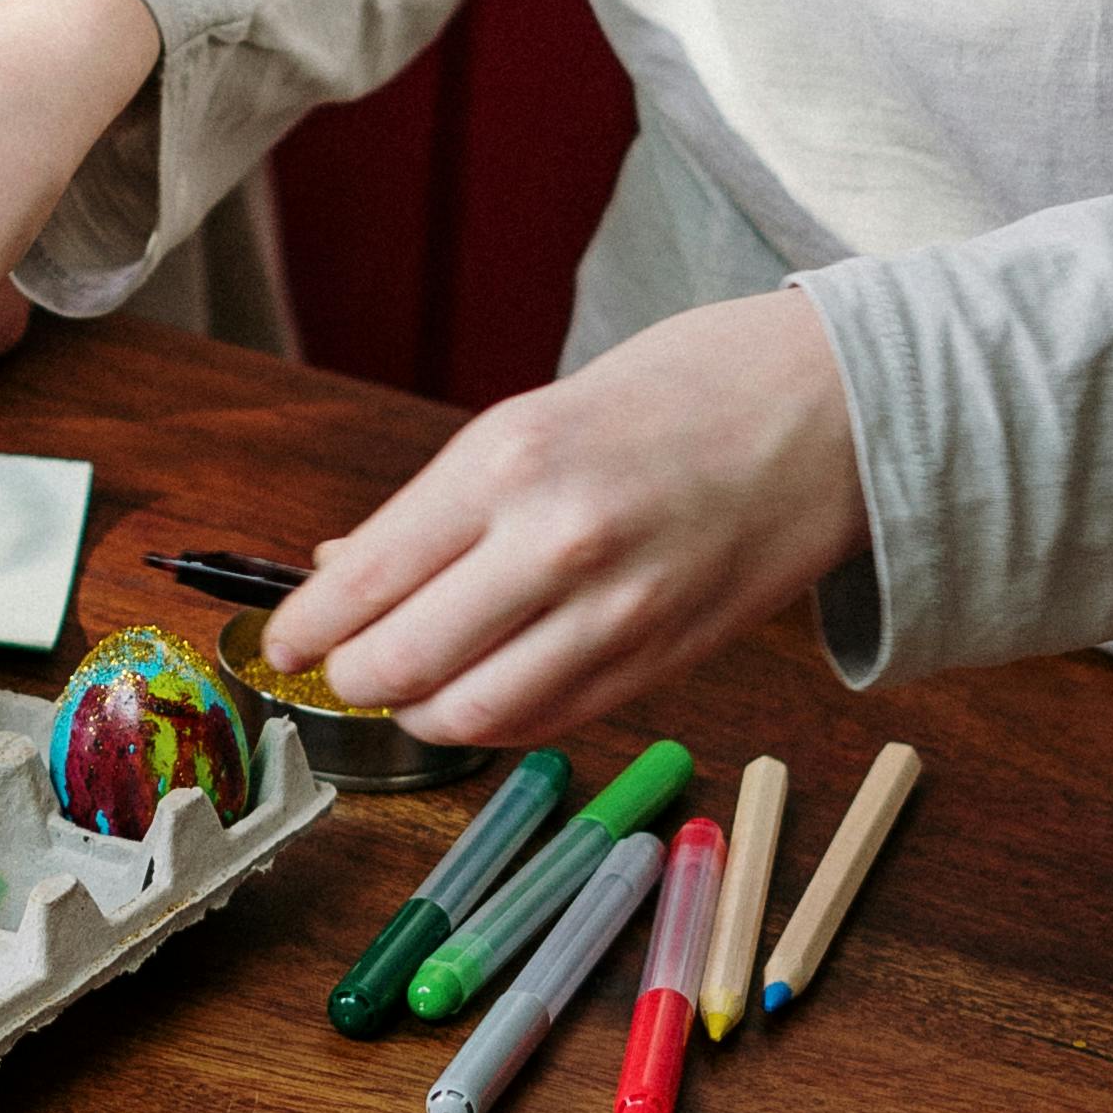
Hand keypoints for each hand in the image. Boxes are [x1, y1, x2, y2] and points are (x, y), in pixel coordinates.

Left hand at [265, 288, 869, 757]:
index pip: (365, 581)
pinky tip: (483, 688)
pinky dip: (493, 719)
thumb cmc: (682, 391)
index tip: (280, 640)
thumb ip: (442, 506)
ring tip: (411, 684)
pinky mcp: (661, 662)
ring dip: (419, 711)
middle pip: (399, 663)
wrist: (831, 410)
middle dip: (351, 676)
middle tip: (340, 664)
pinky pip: (543, 721)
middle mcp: (555, 543)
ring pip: (467, 714)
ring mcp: (614, 613)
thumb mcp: (534, 417)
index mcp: (509, 462)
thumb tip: (343, 570)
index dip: (304, 629)